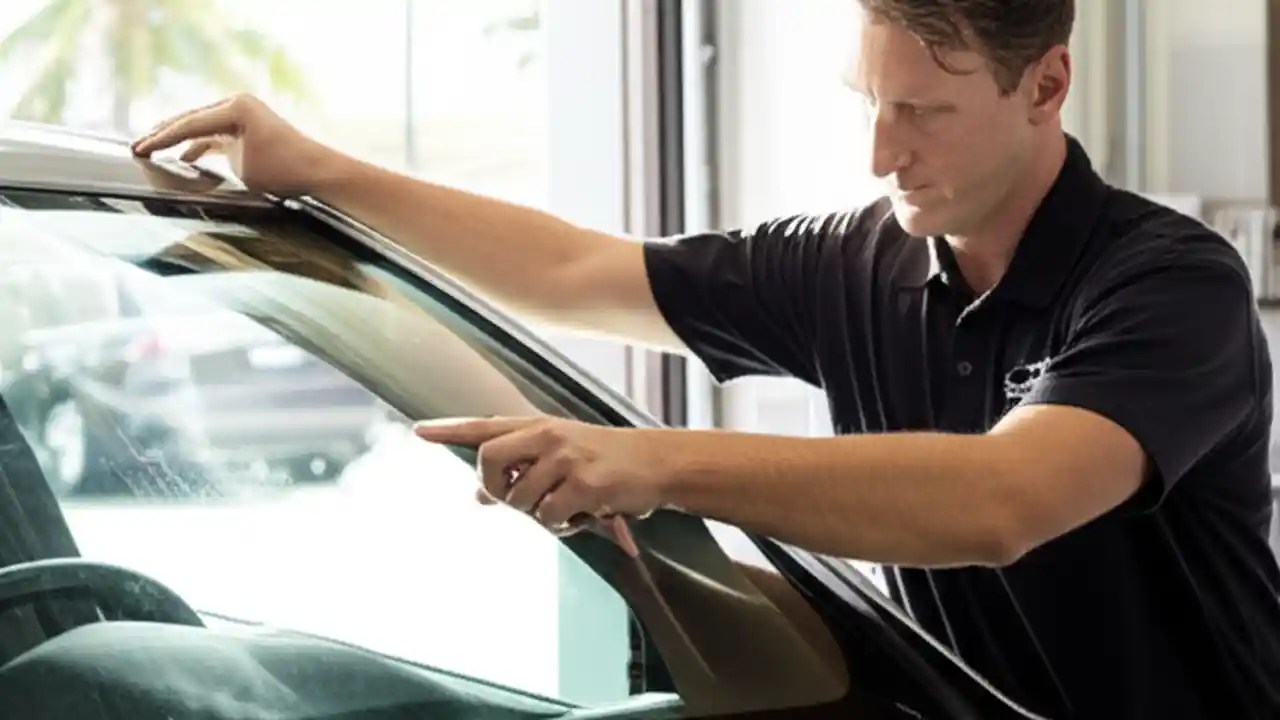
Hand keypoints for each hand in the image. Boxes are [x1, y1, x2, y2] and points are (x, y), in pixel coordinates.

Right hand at [131, 94, 335, 197]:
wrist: (319, 172)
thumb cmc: (284, 171)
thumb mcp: (241, 168)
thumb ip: (211, 154)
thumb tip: (189, 154)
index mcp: (234, 107)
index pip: (188, 124)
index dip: (160, 139)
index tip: (139, 149)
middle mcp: (237, 104)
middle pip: (190, 119)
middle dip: (163, 133)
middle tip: (137, 146)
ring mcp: (244, 115)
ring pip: (201, 126)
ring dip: (178, 138)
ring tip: (152, 148)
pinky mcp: (249, 128)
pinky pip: (216, 134)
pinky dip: (199, 145)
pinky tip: (184, 157)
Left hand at [414, 417, 669, 545]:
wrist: (658, 463)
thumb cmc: (606, 463)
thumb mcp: (561, 460)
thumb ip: (521, 473)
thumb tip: (479, 497)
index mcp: (539, 426)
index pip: (484, 425)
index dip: (449, 430)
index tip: (418, 432)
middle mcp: (547, 435)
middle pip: (488, 461)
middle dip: (497, 489)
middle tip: (523, 501)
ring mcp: (565, 457)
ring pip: (519, 500)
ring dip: (539, 516)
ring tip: (569, 506)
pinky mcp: (584, 484)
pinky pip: (549, 518)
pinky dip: (562, 526)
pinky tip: (585, 514)